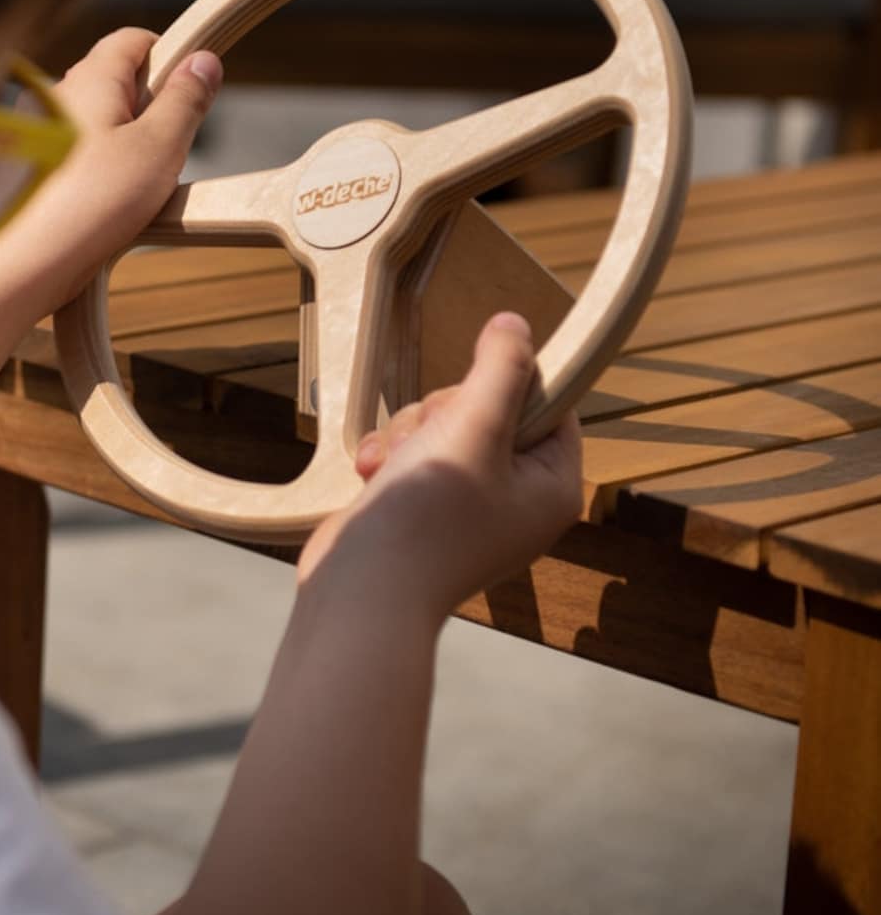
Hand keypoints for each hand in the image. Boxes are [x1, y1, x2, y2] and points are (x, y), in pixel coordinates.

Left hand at [0, 27, 221, 317]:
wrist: (17, 264)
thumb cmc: (87, 205)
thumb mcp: (158, 149)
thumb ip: (185, 101)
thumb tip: (204, 60)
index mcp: (89, 78)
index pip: (135, 40)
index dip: (170, 57)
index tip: (193, 92)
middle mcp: (58, 96)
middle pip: (118, 83)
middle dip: (151, 112)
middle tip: (168, 153)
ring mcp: (40, 133)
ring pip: (99, 124)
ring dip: (127, 147)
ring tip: (136, 190)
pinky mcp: (32, 170)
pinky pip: (78, 157)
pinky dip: (99, 173)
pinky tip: (105, 208)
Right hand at [299, 312, 582, 620]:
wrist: (361, 589)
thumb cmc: (426, 516)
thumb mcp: (472, 426)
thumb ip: (500, 369)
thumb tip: (516, 324)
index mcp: (552, 486)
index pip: (552, 405)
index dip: (509, 386)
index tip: (473, 392)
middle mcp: (518, 498)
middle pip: (489, 408)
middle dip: (444, 413)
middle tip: (430, 441)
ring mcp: (470, 506)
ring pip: (443, 427)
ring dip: (409, 433)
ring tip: (392, 466)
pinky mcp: (426, 510)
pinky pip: (413, 453)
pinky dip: (390, 456)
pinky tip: (373, 475)